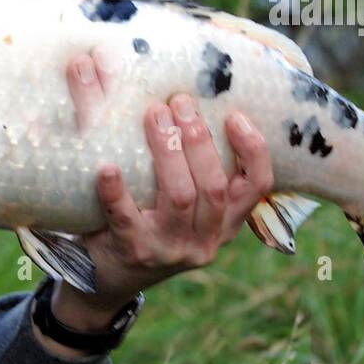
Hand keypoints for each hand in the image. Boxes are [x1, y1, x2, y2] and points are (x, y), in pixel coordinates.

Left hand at [55, 51, 273, 327]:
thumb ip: (181, 155)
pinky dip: (116, 192)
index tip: (235, 114)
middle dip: (198, 139)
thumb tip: (155, 85)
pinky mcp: (134, 253)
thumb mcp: (172, 196)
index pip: (257, 186)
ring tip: (151, 116)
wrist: (107, 278)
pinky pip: (127, 219)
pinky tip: (106, 168)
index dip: (253, 150)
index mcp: (225, 221)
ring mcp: (171, 250)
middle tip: (177, 101)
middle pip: (214, 185)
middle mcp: (207, 239)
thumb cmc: (145, 221)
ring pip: (182, 197)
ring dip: (167, 152)